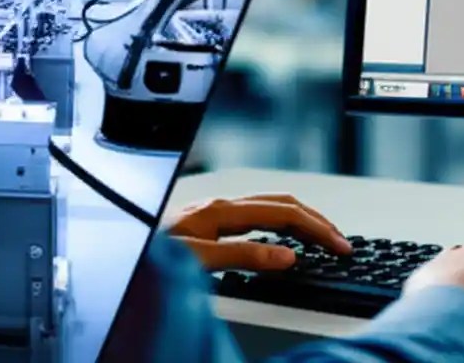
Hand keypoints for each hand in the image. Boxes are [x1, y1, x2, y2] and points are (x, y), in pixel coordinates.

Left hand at [167, 194, 352, 270]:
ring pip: (270, 207)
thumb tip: (286, 256)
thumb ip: (244, 257)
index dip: (316, 229)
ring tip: (322, 237)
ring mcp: (215, 211)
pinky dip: (281, 224)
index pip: (283, 214)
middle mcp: (221, 206)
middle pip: (282, 203)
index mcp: (222, 211)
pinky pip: (256, 217)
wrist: (122, 251)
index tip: (339, 245)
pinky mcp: (209, 222)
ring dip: (301, 219)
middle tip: (341, 241)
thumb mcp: (198, 260)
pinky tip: (284, 238)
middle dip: (316, 220)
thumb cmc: (150, 254)